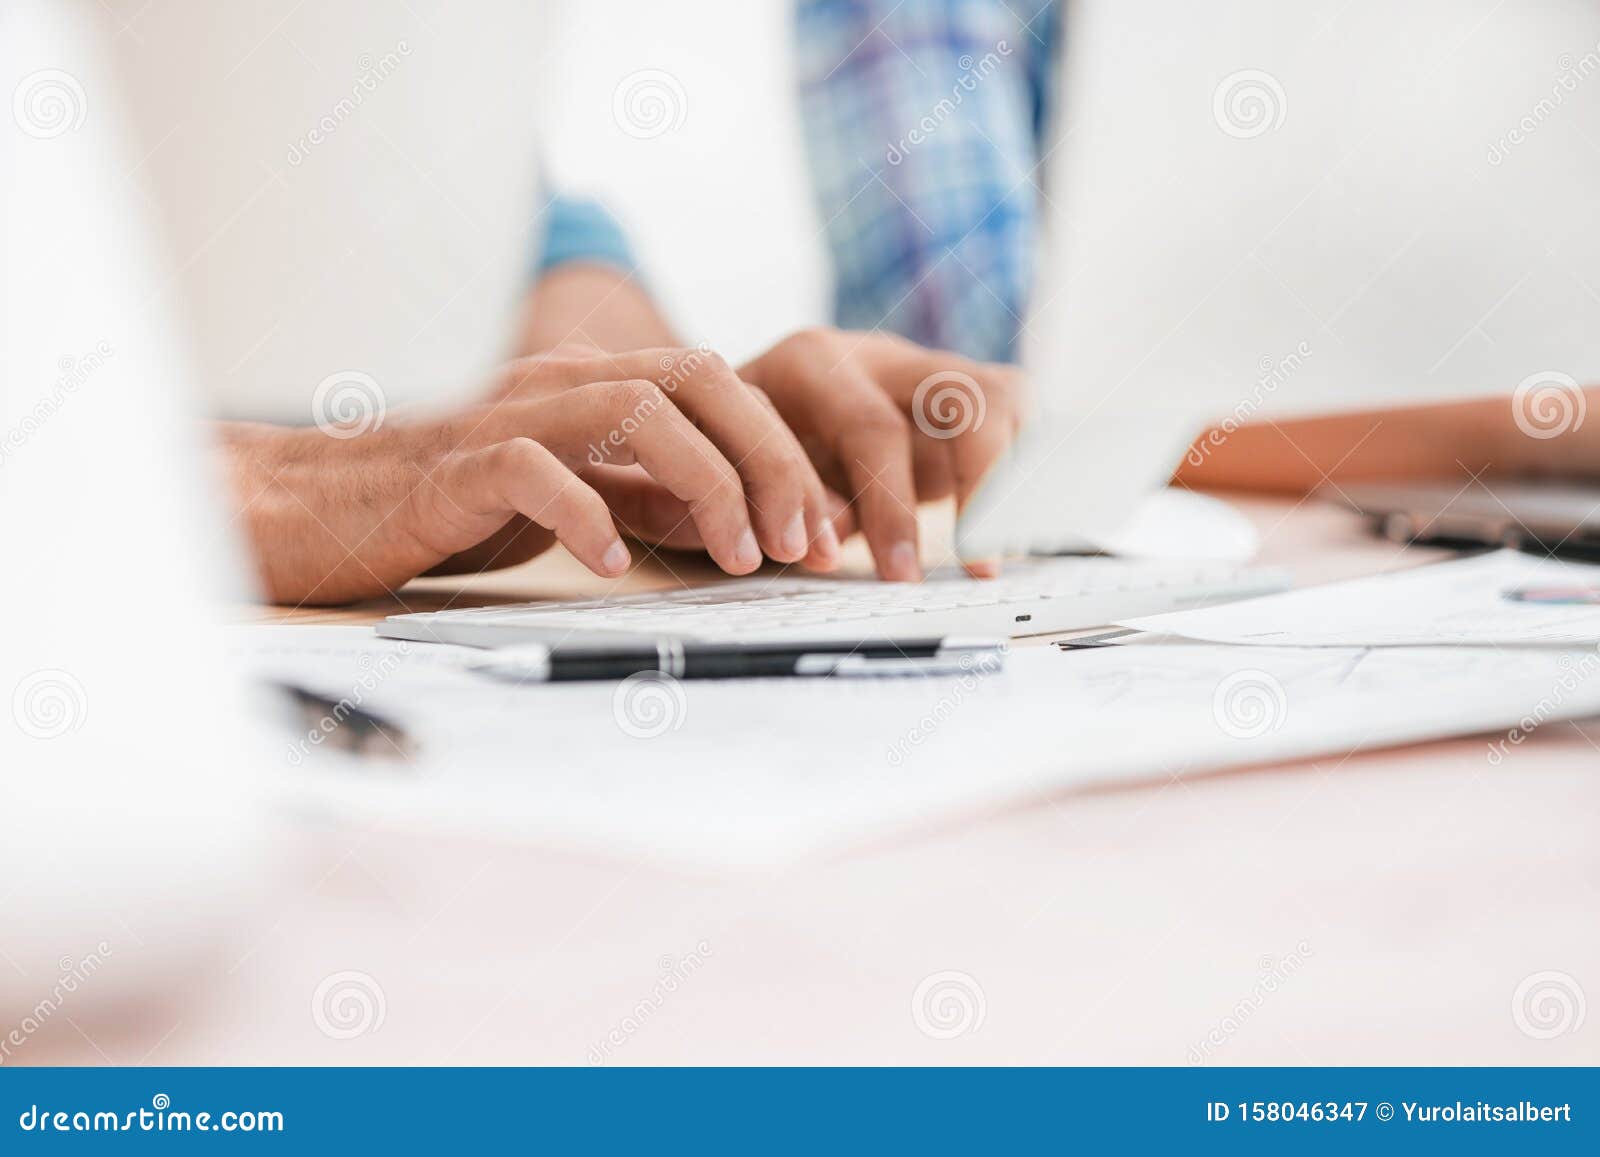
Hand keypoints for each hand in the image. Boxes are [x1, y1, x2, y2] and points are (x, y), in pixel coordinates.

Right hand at [226, 350, 842, 604]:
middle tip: (803, 543)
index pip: (717, 386)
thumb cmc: (451, 504)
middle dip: (770, 462)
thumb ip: (648, 497)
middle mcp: (560, 382)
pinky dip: (588, 513)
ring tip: (737, 557)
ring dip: (708, 483)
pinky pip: (535, 468)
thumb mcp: (576, 498)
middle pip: (699, 382)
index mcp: (594, 385)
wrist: (319, 507)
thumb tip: (740, 517)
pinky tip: (613, 565)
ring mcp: (508, 414)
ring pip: (637, 410)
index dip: (784, 453)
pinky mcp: (455, 464)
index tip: (821, 531)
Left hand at [737, 329, 1023, 579]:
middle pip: (965, 396)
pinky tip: (1009, 527)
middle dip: (979, 488)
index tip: (901, 575)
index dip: (892, 509)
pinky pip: (1013, 414)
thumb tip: (833, 543)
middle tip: (975, 563)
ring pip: (1002, 396)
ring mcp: (919, 366)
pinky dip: (1020, 468)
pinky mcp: (953, 392)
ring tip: (1001, 546)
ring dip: (1012, 475)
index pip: (873, 429)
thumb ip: (785, 504)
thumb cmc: (737, 453)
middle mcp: (873, 355)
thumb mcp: (737, 476)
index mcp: (809, 364)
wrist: (737, 413)